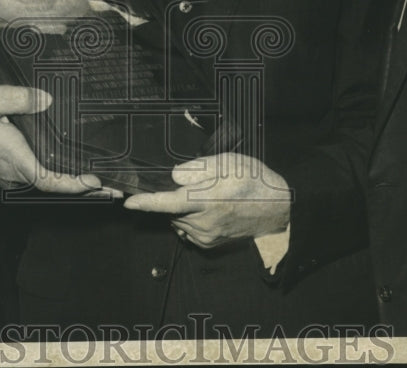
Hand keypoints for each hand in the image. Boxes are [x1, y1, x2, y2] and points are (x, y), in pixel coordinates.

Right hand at [0, 84, 99, 192]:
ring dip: (72, 181)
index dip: (74, 183)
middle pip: (54, 183)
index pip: (49, 178)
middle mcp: (13, 172)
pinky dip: (57, 175)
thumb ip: (18, 98)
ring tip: (102, 178)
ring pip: (46, 180)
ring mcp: (9, 175)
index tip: (97, 182)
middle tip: (115, 186)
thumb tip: (47, 99)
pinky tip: (71, 166)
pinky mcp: (6, 171)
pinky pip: (36, 175)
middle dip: (83, 185)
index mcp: (13, 157)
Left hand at [123, 153, 291, 248]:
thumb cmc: (253, 180)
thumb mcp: (227, 162)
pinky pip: (190, 229)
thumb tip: (175, 177)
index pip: (166, 202)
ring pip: (180, 220)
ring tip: (209, 196)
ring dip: (184, 209)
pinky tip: (210, 209)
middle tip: (198, 185)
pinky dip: (192, 219)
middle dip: (176, 197)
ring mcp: (207, 235)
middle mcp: (203, 222)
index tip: (129, 202)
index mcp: (205, 200)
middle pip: (172, 210)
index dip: (145, 202)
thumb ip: (197, 169)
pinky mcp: (211, 243)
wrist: (278, 207)